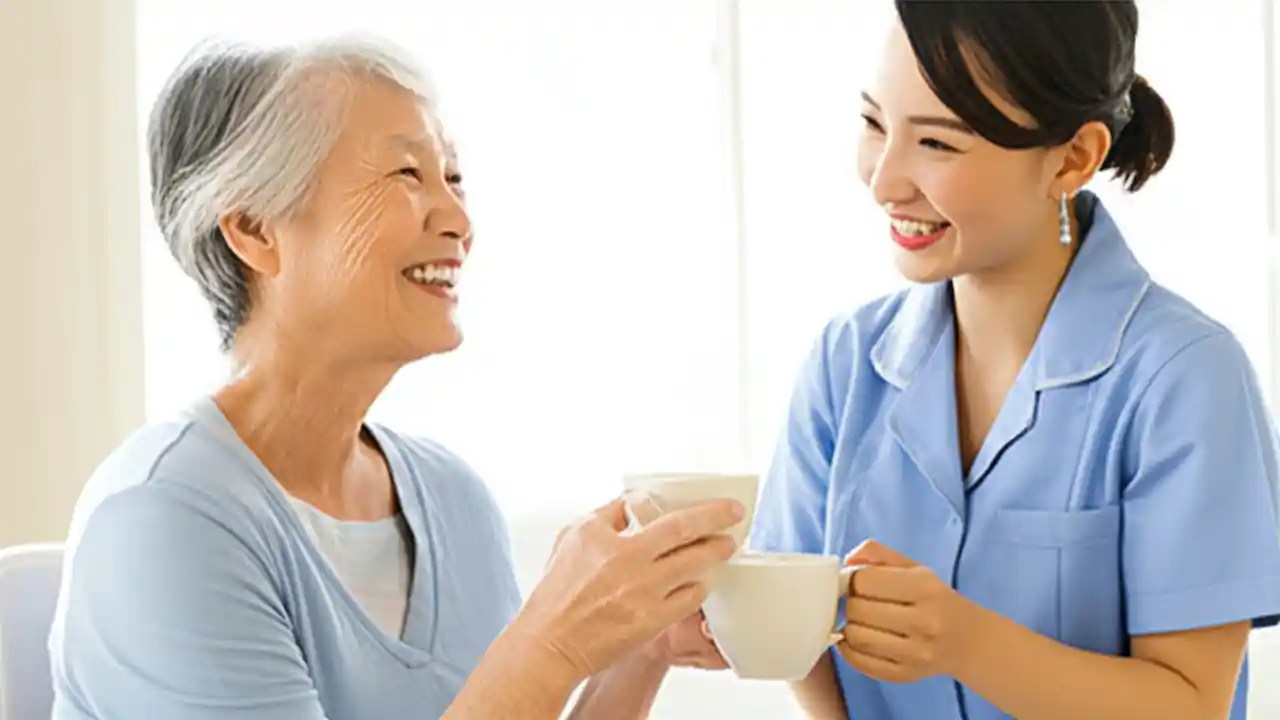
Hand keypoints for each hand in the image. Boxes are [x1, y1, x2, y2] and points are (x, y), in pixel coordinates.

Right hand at [509, 497, 742, 683]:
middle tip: (735, 515)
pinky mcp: (651, 620)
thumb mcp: (570, 539)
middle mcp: (627, 561)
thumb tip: (633, 502)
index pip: (651, 509)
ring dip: (715, 554)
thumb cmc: (555, 593)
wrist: (551, 643)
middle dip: (717, 520)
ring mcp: (643, 592)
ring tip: (726, 547)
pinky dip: (699, 586)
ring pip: (694, 565)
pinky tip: (703, 581)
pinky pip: (688, 599)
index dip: (691, 507)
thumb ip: (604, 517)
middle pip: (686, 532)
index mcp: (604, 537)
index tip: (708, 504)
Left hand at [835, 540, 977, 683]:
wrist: (968, 641)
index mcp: (925, 588)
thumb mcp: (913, 568)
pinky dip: (849, 650)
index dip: (853, 580)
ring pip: (857, 637)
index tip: (858, 583)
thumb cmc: (935, 599)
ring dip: (849, 627)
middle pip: (858, 610)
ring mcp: (916, 653)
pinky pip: (862, 663)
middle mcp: (923, 622)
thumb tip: (848, 561)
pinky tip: (857, 641)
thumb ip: (878, 554)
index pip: (865, 581)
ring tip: (858, 621)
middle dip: (851, 603)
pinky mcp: (906, 674)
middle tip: (858, 602)